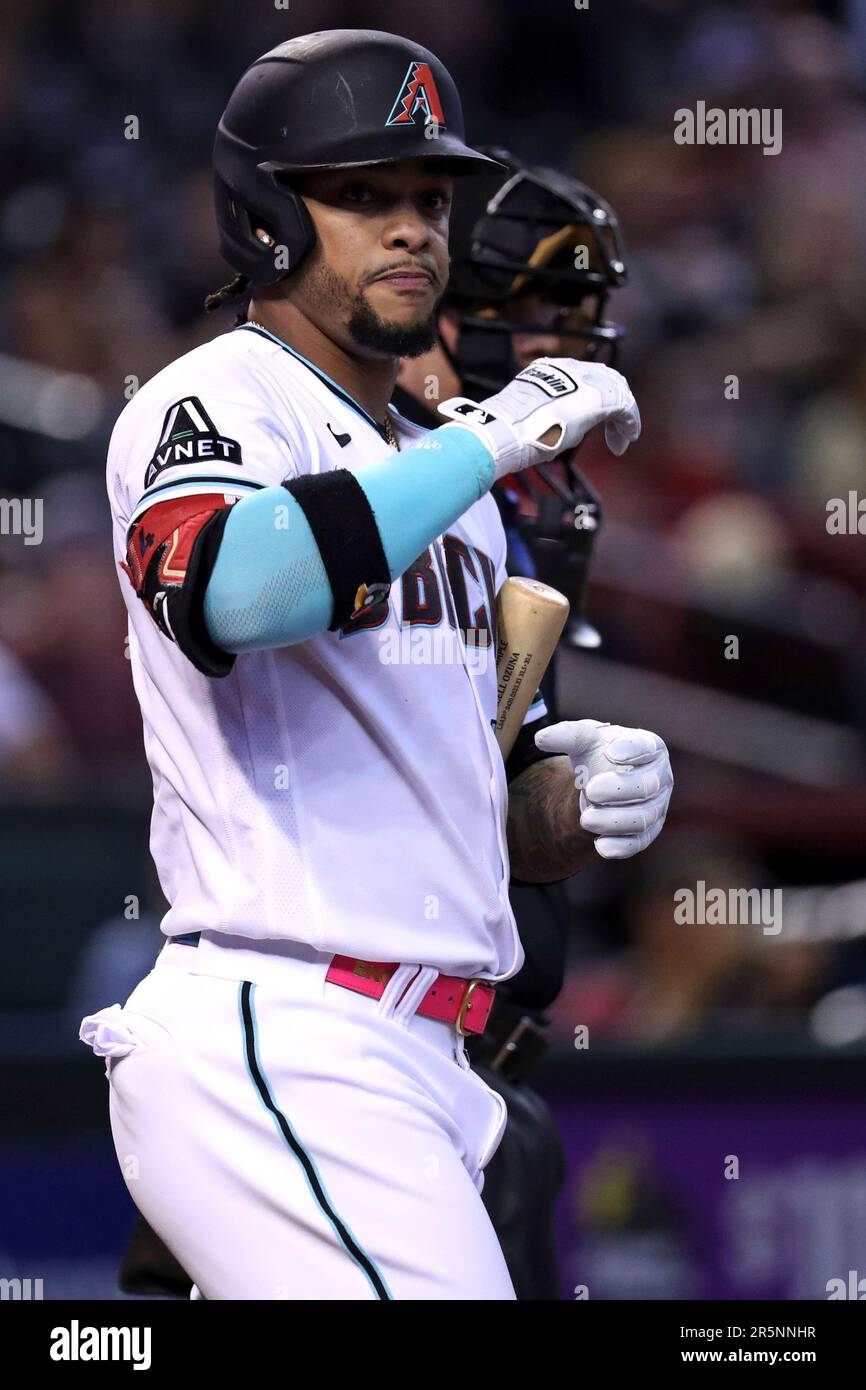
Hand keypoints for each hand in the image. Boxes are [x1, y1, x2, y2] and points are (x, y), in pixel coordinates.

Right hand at [437, 358, 639, 479]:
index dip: (593, 397)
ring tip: (623, 438)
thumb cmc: (510, 430)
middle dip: (614, 404)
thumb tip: (557, 429)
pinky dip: (630, 421)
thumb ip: (547, 415)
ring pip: (618, 390)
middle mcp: (569, 368)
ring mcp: (585, 379)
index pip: (583, 376)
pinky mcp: (599, 397)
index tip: (593, 422)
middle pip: (607, 378)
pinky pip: (625, 405)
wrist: (506, 429)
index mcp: (549, 370)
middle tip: (616, 430)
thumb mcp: (529, 416)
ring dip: (623, 416)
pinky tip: (628, 437)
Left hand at [534, 718, 671, 858]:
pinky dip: (620, 846)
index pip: (647, 747)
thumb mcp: (584, 739)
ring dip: (615, 821)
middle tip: (591, 790)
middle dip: (620, 789)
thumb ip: (566, 735)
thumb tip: (541, 738)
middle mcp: (660, 778)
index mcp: (650, 747)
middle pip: (648, 786)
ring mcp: (656, 807)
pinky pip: (638, 842)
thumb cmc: (599, 753)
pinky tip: (599, 846)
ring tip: (586, 820)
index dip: (633, 750)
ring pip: (643, 818)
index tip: (611, 753)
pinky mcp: (647, 832)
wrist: (601, 780)